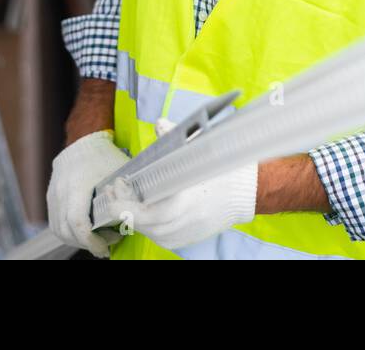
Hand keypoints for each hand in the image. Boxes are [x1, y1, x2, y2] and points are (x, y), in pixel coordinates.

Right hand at [45, 130, 130, 257]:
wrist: (84, 138)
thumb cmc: (105, 155)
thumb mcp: (120, 172)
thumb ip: (126, 194)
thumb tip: (136, 217)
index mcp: (77, 186)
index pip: (78, 222)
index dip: (90, 240)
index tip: (105, 248)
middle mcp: (60, 192)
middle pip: (66, 230)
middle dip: (85, 244)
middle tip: (105, 246)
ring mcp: (53, 195)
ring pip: (58, 229)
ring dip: (76, 240)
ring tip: (97, 239)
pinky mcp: (51, 197)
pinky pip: (56, 222)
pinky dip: (69, 231)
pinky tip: (85, 230)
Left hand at [99, 118, 257, 250]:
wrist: (249, 192)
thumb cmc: (224, 169)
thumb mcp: (201, 151)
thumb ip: (176, 139)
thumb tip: (159, 124)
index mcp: (185, 201)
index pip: (143, 212)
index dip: (123, 203)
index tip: (115, 187)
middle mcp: (184, 222)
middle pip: (142, 222)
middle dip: (124, 206)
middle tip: (116, 190)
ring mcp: (185, 233)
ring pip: (149, 232)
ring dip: (135, 216)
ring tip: (128, 198)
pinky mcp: (187, 239)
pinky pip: (160, 237)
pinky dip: (149, 225)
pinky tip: (145, 211)